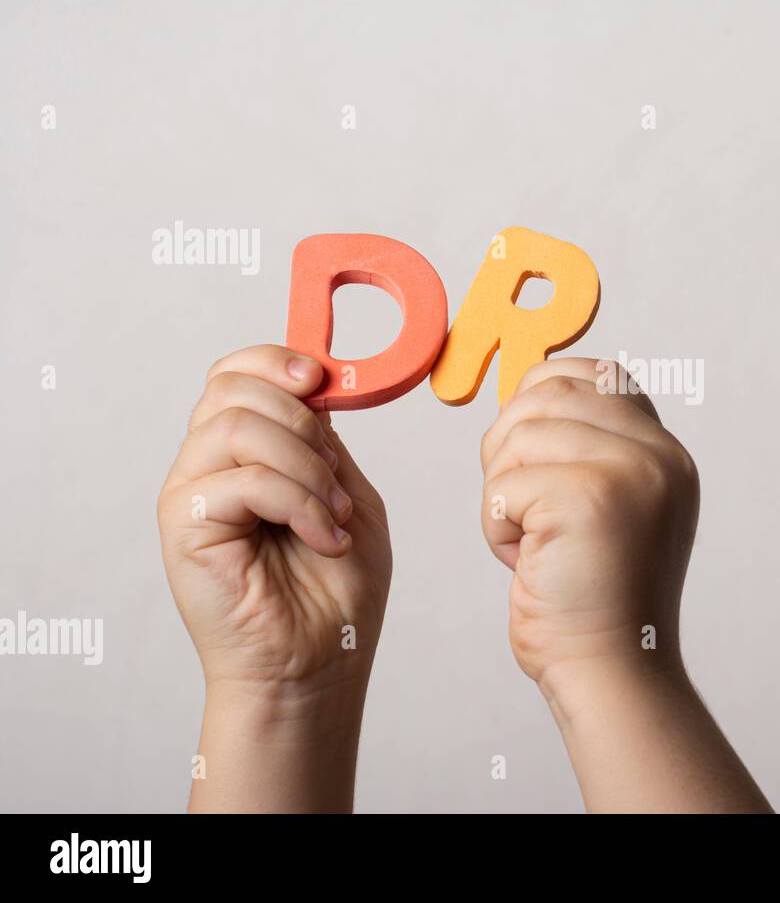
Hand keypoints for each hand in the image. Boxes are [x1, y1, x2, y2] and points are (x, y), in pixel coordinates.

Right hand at [157, 345, 391, 810]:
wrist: (319, 662)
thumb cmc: (335, 591)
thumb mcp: (350, 494)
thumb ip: (326, 442)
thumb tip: (311, 384)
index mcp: (247, 452)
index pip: (236, 375)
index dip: (274, 362)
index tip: (320, 381)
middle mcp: (209, 466)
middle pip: (232, 389)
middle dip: (301, 421)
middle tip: (336, 477)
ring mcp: (192, 493)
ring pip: (235, 426)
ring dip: (305, 466)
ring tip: (335, 515)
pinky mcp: (184, 527)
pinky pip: (241, 479)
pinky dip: (298, 502)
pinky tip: (324, 538)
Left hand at [480, 358, 768, 811]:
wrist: (611, 670)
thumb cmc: (593, 598)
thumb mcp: (612, 506)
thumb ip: (590, 448)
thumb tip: (530, 393)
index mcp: (666, 453)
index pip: (597, 374)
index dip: (543, 396)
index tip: (528, 452)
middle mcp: (659, 454)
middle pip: (549, 394)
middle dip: (511, 444)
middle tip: (522, 506)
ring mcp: (630, 472)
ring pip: (520, 436)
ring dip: (503, 491)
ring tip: (533, 540)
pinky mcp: (591, 498)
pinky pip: (504, 485)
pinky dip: (496, 527)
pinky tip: (528, 561)